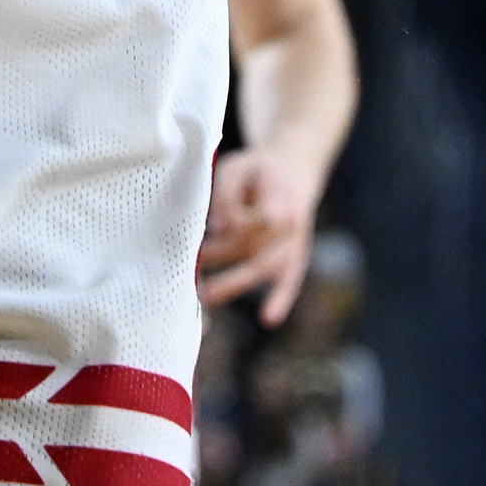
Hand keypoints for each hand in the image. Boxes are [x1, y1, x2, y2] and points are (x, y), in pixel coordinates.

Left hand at [198, 144, 319, 320]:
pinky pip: (290, 280)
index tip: (210, 225)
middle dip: (222, 257)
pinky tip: (268, 319)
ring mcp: (295, 242)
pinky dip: (281, 300)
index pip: (256, 217)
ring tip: (206, 296)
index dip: (233, 222)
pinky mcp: (295, 256)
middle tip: (190, 269)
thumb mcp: (238, 167)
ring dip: (235, 282)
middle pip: (255, 245)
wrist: (294, 170)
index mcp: (279, 192)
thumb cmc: (257, 170)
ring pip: (265, 266)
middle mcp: (292, 221)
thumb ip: (227, 194)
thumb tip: (216, 228)